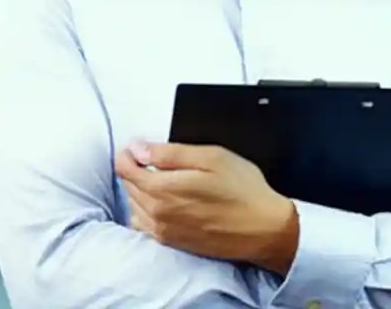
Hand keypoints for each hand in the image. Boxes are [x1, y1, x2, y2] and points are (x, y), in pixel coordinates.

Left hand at [115, 141, 298, 273]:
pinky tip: (165, 204)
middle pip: (128, 186)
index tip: (139, 148)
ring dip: (140, 191)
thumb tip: (138, 149)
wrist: (265, 230)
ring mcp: (163, 232)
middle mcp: (157, 214)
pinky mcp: (173, 243)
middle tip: (154, 160)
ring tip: (162, 181)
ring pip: (135, 206)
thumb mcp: (210, 157)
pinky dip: (147, 211)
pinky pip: (145, 225)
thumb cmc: (242, 190)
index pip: (124, 169)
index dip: (129, 154)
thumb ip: (169, 153)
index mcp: (163, 189)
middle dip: (136, 170)